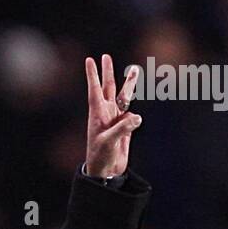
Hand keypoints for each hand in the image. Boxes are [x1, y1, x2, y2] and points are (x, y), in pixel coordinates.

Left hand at [84, 54, 141, 177]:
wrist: (106, 172)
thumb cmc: (100, 156)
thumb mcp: (108, 142)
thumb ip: (123, 128)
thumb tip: (137, 117)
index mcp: (97, 114)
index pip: (95, 90)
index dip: (93, 75)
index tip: (90, 60)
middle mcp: (106, 113)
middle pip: (109, 87)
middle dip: (108, 72)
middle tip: (106, 56)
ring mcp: (116, 119)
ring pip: (124, 97)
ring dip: (129, 84)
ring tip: (134, 69)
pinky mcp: (126, 127)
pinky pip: (133, 116)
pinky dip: (134, 119)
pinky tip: (132, 126)